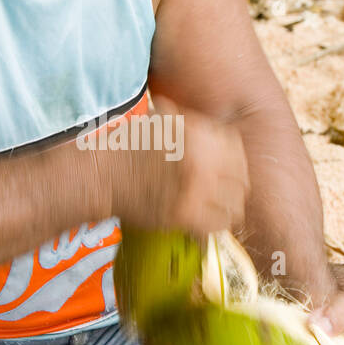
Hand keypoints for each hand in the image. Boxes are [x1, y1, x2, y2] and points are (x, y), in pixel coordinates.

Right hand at [113, 93, 248, 236]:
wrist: (104, 173)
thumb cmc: (128, 146)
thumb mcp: (161, 120)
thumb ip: (188, 123)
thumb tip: (208, 129)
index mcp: (198, 134)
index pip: (236, 149)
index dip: (235, 160)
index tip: (230, 168)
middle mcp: (201, 160)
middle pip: (240, 178)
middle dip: (235, 185)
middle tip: (227, 193)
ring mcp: (195, 189)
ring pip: (233, 204)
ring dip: (229, 207)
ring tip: (220, 209)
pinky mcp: (185, 215)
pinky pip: (217, 224)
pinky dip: (216, 224)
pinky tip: (208, 222)